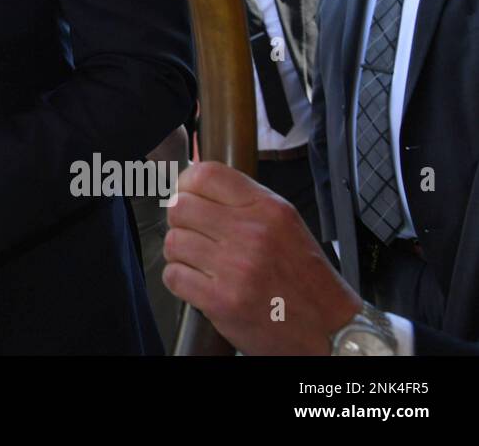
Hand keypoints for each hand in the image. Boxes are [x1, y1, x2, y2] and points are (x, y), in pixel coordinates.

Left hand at [162, 161, 360, 354]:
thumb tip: (197, 185)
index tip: (186, 194)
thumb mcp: (286, 224)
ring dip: (180, 253)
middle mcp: (251, 233)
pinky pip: (174, 276)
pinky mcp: (222, 301)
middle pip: (181, 207)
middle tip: (192, 233)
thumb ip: (244, 202)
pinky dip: (180, 280)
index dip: (187, 183)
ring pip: (174, 242)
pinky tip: (199, 283)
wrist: (329, 330)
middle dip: (181, 220)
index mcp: (268, 209)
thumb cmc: (306, 278)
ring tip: (199, 262)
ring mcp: (235, 268)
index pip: (206, 175)